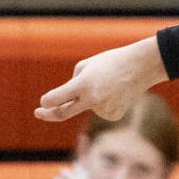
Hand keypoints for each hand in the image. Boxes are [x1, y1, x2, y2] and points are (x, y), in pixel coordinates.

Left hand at [35, 37, 166, 122]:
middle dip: (49, 114)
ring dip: (90, 97)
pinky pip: (99, 110)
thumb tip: (68, 100)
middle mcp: (92, 100)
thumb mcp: (87, 65)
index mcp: (83, 84)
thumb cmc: (110, 62)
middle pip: (63, 114)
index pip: (57, 99)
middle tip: (39, 113)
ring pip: (86, 106)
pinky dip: (102, 102)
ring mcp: (103, 110)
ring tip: (107, 83)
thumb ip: (73, 83)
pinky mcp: (112, 116)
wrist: (140, 67)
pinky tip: (115, 93)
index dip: (46, 103)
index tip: (41, 105)